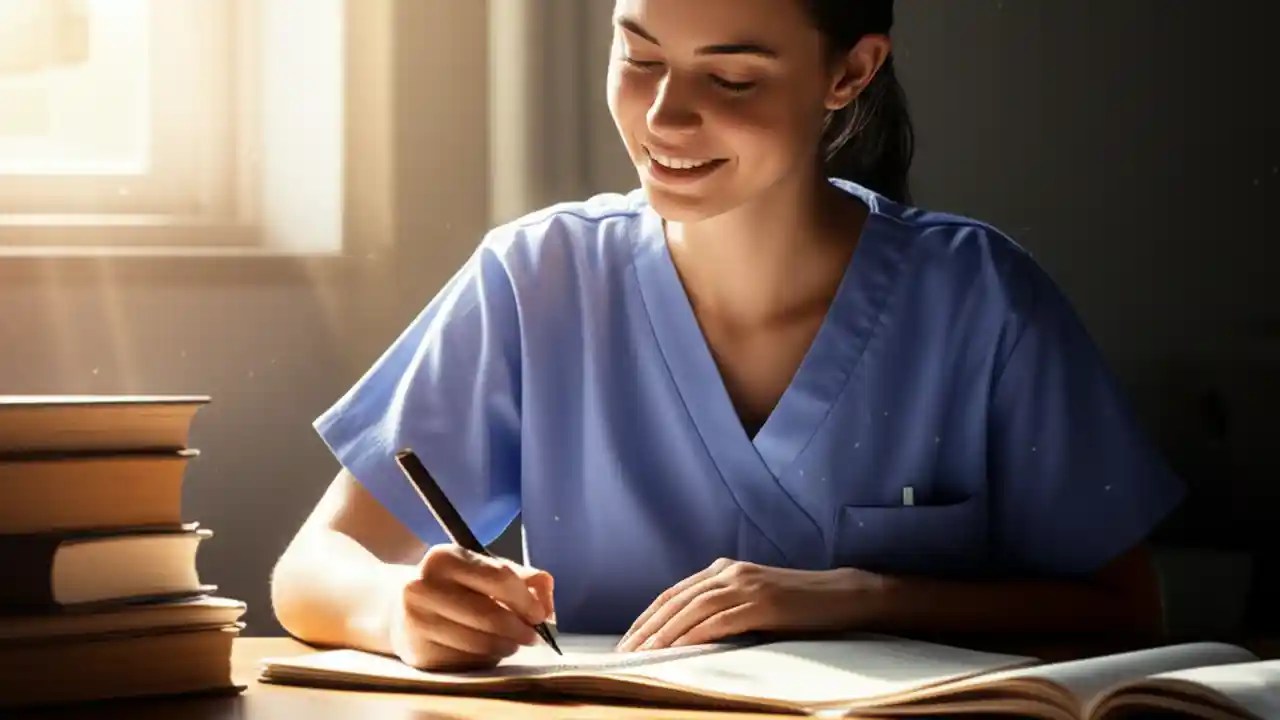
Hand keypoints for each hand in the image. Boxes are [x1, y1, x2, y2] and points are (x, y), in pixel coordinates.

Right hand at [388, 544, 554, 670]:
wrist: (399, 609)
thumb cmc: (453, 587)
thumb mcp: (483, 569)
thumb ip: (522, 578)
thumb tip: (548, 604)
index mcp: (443, 558)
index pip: (498, 578)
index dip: (526, 599)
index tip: (541, 614)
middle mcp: (423, 587)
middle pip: (490, 615)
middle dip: (521, 628)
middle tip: (534, 635)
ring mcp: (417, 622)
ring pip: (481, 643)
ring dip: (507, 646)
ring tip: (513, 642)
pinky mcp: (419, 653)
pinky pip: (468, 661)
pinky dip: (487, 658)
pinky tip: (487, 650)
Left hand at [616, 558, 883, 651]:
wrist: (841, 596)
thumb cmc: (796, 606)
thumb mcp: (752, 601)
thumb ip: (722, 608)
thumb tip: (686, 635)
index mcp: (723, 569)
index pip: (672, 594)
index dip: (646, 618)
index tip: (627, 641)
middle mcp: (729, 572)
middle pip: (675, 600)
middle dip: (646, 628)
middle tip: (624, 652)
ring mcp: (745, 585)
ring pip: (692, 609)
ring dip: (664, 634)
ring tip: (643, 655)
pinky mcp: (761, 603)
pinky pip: (719, 620)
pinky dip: (694, 635)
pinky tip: (678, 650)